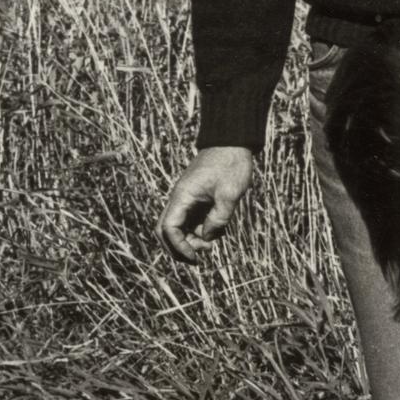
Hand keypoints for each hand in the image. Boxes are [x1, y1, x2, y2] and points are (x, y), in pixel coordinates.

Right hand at [157, 147, 252, 261]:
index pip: (169, 229)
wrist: (232, 142)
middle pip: (167, 230)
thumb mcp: (229, 194)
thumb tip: (206, 238)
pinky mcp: (196, 199)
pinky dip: (200, 230)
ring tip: (212, 242)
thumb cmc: (230, 164)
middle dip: (179, 248)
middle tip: (198, 258)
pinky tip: (217, 230)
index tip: (196, 257)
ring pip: (179, 227)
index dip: (179, 247)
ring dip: (191, 240)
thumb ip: (218, 219)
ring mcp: (187, 199)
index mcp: (182, 196)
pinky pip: (191, 220)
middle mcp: (180, 199)